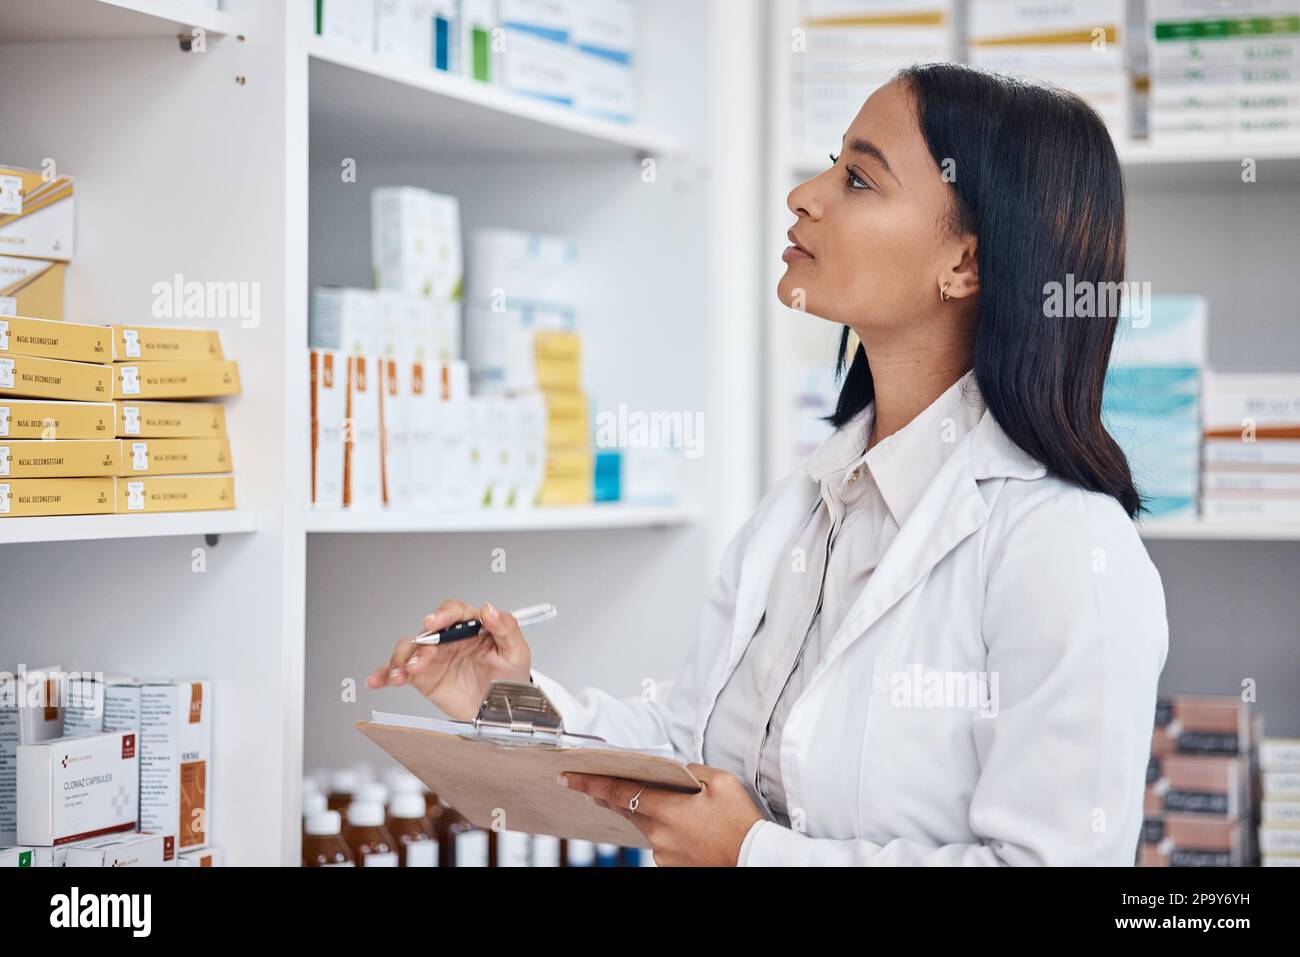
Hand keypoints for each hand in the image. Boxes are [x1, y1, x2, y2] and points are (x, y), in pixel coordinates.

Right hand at [366, 599, 531, 720]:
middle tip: (421, 658)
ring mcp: (434, 657)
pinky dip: (385, 674)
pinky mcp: (423, 677)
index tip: (435, 621)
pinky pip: (400, 672)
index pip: (454, 612)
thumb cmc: (510, 677)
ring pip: (409, 649)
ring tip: (402, 675)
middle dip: (421, 642)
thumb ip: (506, 628)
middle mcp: (450, 638)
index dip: (443, 614)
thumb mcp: (517, 652)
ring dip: (401, 659)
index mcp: (472, 626)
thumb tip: (490, 609)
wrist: (502, 711)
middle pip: (427, 631)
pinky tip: (377, 680)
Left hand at [559, 765, 763, 866]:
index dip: (590, 783)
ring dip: (645, 813)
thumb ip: (692, 770)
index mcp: (668, 809)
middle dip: (606, 795)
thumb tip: (676, 770)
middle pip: (625, 808)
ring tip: (664, 804)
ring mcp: (663, 853)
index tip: (567, 777)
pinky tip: (683, 826)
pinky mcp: (670, 866)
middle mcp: (659, 834)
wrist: (755, 859)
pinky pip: (659, 842)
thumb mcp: (721, 782)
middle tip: (588, 786)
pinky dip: (663, 830)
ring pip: (645, 826)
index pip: (618, 791)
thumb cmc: (741, 822)